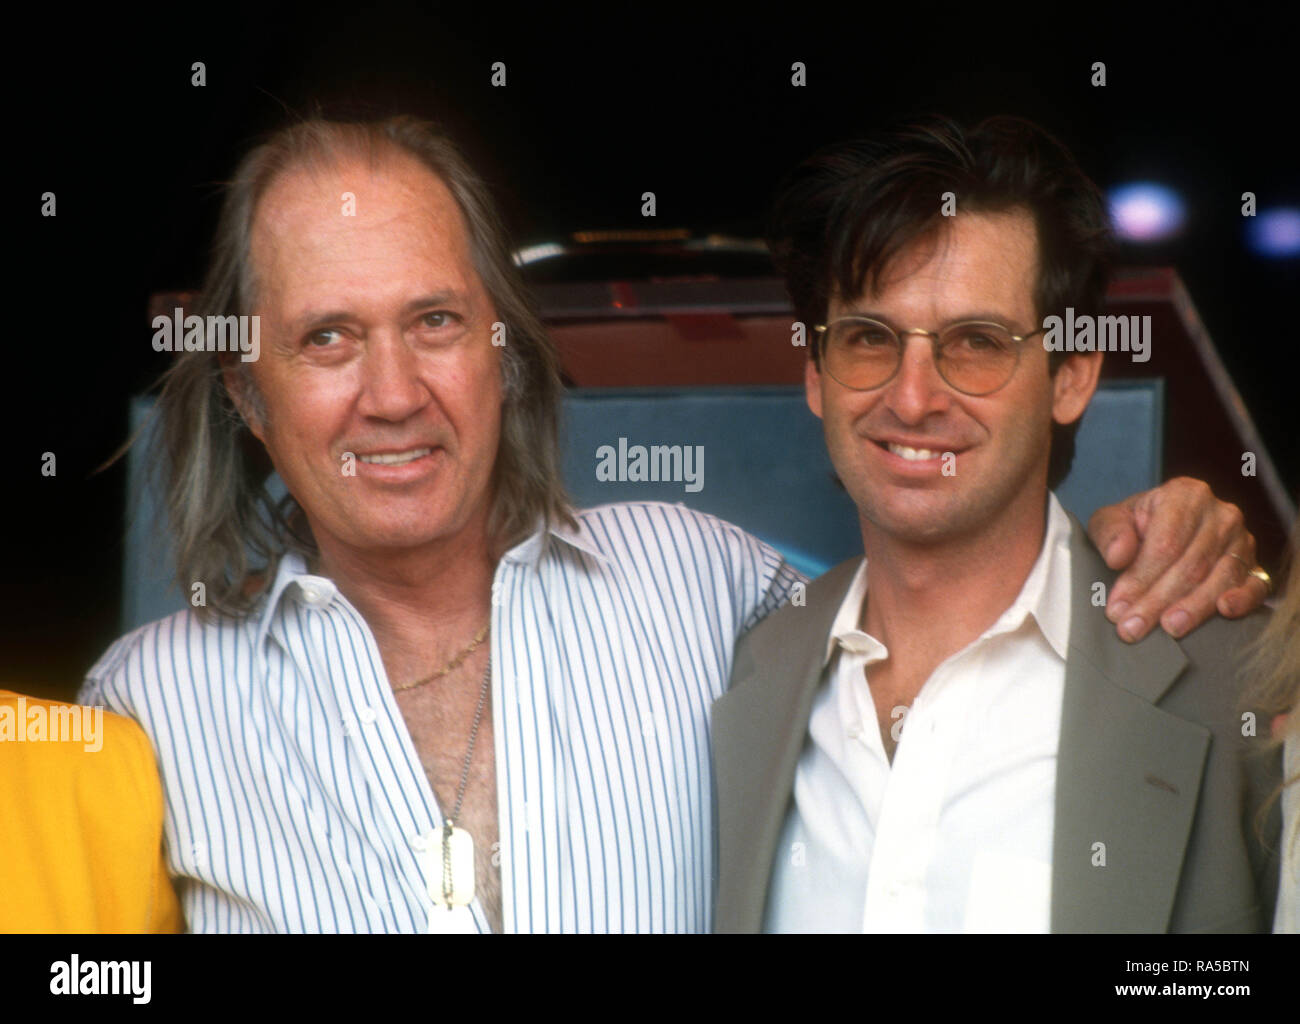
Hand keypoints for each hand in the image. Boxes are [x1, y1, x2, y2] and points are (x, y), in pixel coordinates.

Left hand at [1087, 477, 1266, 642]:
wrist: (1161, 526)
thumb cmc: (1135, 525)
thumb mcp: (1111, 520)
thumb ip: (1109, 533)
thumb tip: (1117, 556)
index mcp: (1185, 495)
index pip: (1165, 543)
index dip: (1141, 578)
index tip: (1118, 607)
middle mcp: (1220, 514)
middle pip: (1190, 565)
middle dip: (1158, 601)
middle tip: (1133, 628)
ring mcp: (1242, 540)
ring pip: (1219, 578)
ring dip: (1193, 608)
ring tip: (1168, 629)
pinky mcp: (1255, 565)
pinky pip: (1255, 585)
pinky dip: (1242, 600)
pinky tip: (1224, 611)